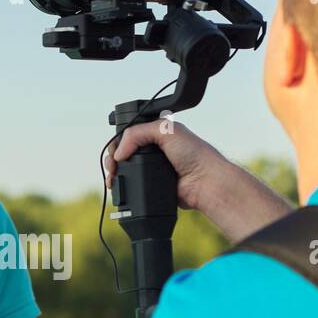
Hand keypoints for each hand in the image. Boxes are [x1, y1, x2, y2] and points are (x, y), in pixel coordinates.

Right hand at [102, 118, 226, 212]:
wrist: (205, 182)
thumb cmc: (194, 153)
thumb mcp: (165, 130)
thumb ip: (138, 133)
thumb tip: (119, 153)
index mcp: (158, 133)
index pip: (130, 134)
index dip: (119, 141)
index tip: (115, 151)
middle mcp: (155, 150)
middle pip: (125, 153)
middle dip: (114, 159)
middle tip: (112, 166)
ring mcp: (153, 168)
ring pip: (126, 170)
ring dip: (115, 173)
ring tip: (112, 178)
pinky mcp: (153, 185)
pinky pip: (134, 186)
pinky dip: (123, 187)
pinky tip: (118, 187)